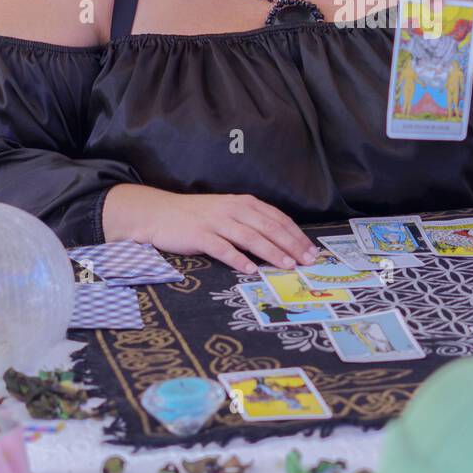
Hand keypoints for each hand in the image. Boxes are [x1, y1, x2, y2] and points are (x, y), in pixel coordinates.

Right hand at [102, 185, 319, 273]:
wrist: (160, 212)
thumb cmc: (198, 216)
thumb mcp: (228, 212)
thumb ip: (251, 223)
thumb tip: (280, 242)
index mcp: (244, 203)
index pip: (278, 219)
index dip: (296, 235)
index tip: (311, 251)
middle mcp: (233, 209)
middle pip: (269, 228)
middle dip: (291, 245)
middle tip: (307, 261)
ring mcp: (217, 222)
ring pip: (251, 237)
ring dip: (271, 252)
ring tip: (286, 266)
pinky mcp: (200, 235)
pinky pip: (223, 248)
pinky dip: (238, 259)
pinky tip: (250, 270)